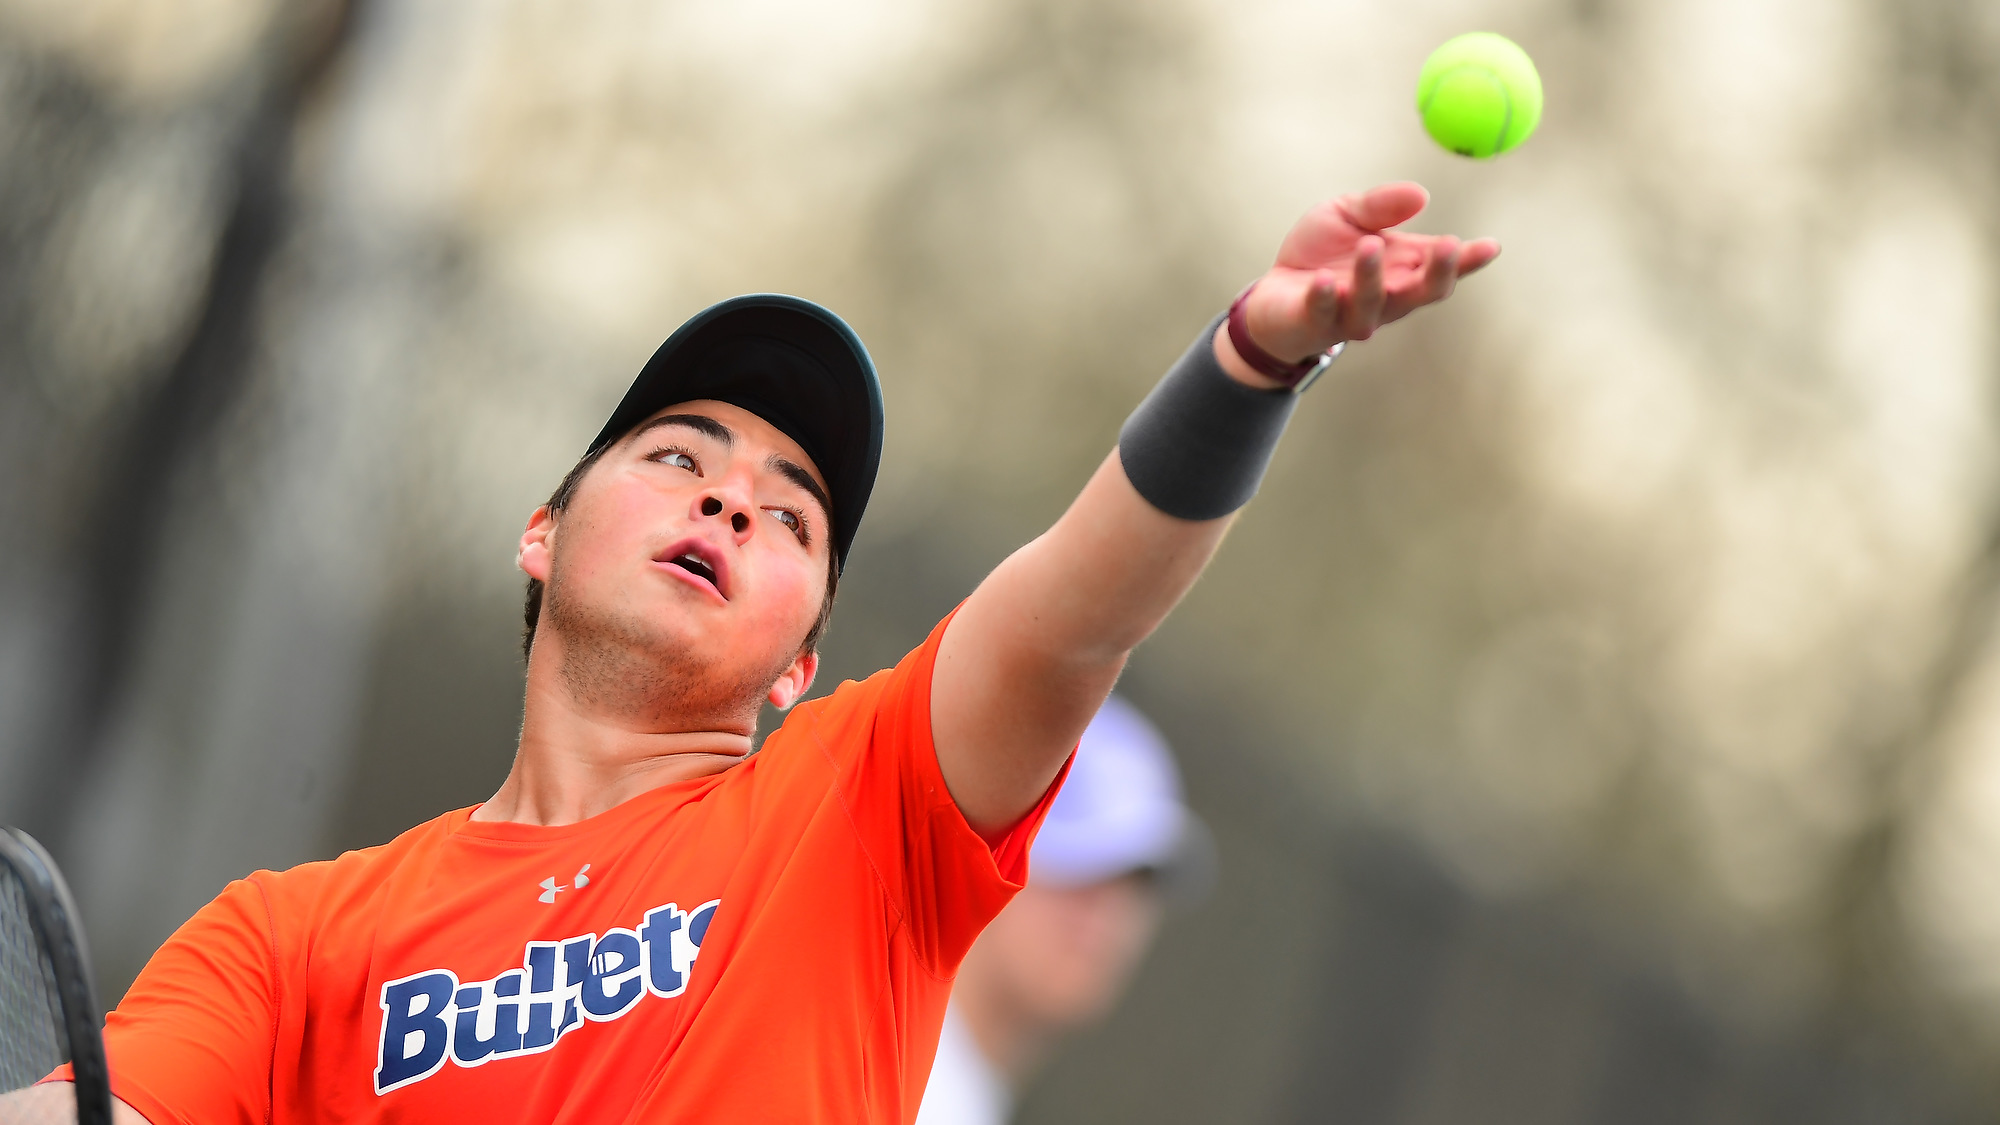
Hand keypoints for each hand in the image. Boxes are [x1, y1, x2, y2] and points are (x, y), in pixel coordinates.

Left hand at [1227, 182, 1498, 375]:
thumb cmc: (1319, 254)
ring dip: (1372, 277)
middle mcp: (1386, 298)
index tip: (1490, 246)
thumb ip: (1380, 206)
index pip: (1442, 267)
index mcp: (1402, 269)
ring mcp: (1352, 316)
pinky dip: (1324, 297)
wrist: (1271, 294)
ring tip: (1370, 244)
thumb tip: (1421, 195)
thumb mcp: (1346, 215)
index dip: (1468, 260)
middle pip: (1423, 293)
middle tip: (1449, 245)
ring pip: (1372, 304)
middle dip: (1438, 272)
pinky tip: (1322, 279)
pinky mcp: (1315, 325)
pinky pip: (1323, 314)